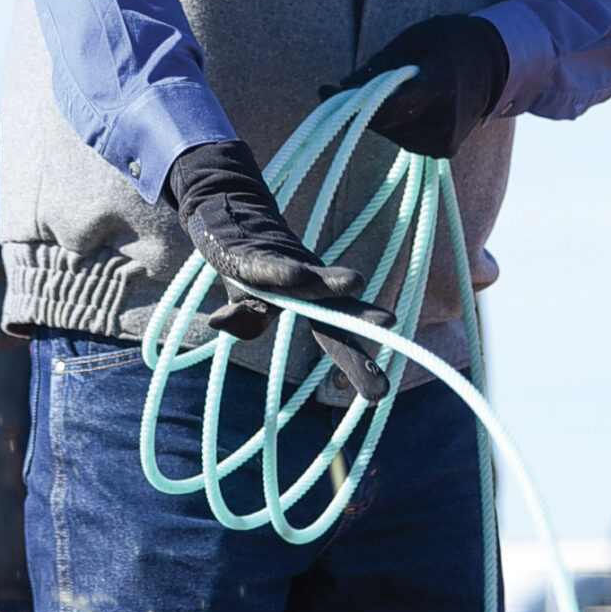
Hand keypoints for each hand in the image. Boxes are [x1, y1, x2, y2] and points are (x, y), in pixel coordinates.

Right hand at [166, 140, 393, 405]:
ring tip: (355, 281)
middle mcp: (306, 282)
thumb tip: (222, 323)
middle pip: (334, 313)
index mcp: (310, 302)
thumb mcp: (244, 306)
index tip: (377, 396)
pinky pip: (265, 265)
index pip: (337, 336)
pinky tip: (294, 277)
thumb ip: (246, 321)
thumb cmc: (248, 269)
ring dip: (332, 282)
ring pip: (311, 277)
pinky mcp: (249, 251)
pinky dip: (278, 272)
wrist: (227, 215)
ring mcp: (282, 263)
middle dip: (358, 329)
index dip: (356, 362)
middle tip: (389, 336)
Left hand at [326, 13, 508, 160]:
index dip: (352, 104)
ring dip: (380, 116)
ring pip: (391, 134)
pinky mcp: (445, 151)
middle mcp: (445, 122)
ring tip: (395, 90)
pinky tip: (408, 105)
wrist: (495, 63)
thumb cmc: (451, 42)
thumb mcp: (414, 39)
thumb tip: (343, 87)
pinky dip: (395, 124)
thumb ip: (379, 65)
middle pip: (384, 124)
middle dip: (362, 107)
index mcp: (440, 88)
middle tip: (348, 87)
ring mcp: (446, 141)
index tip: (325, 90)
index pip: (387, 110)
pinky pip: (404, 140)